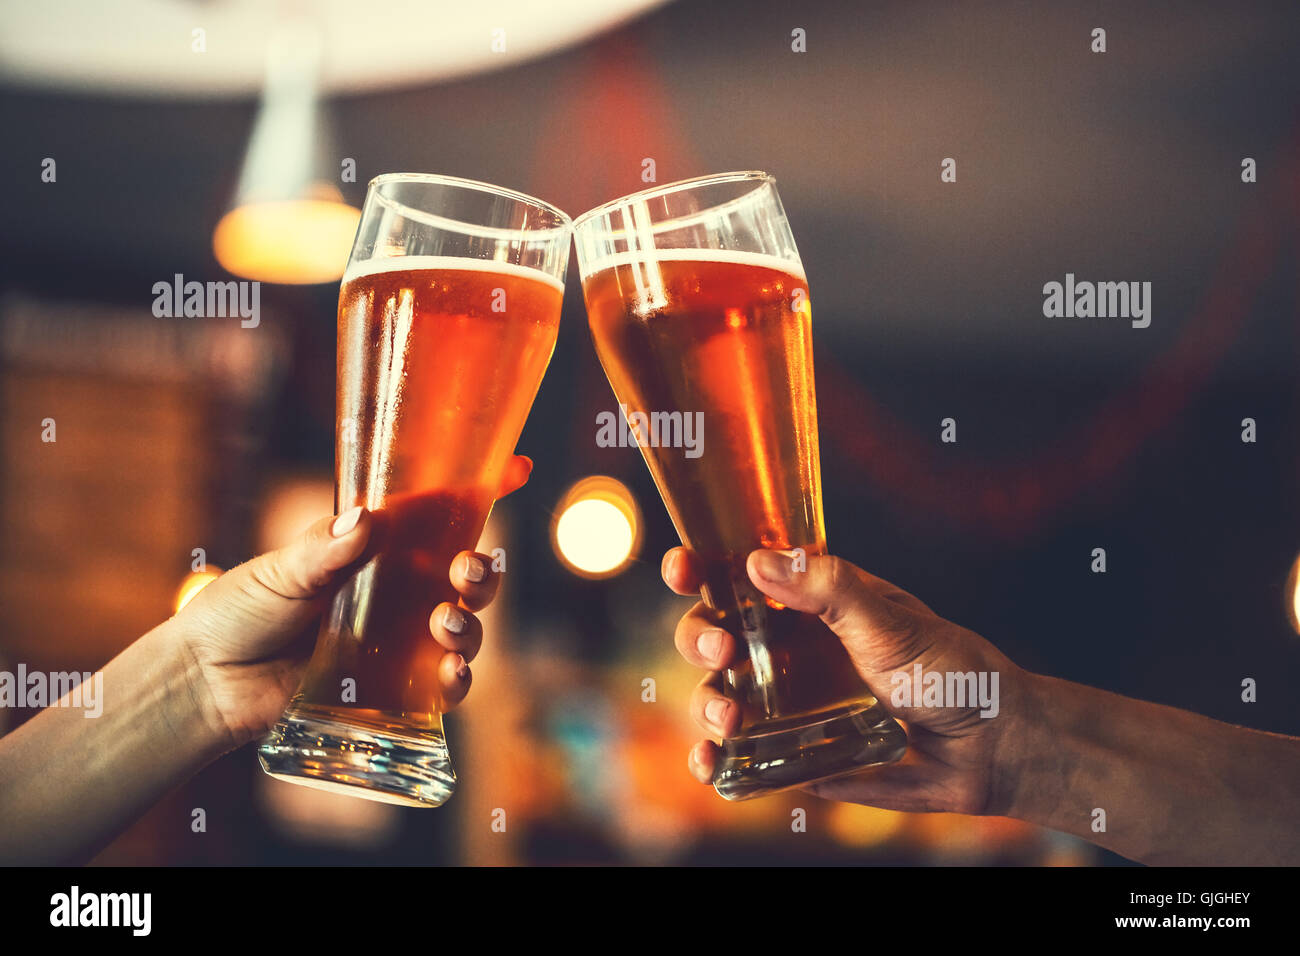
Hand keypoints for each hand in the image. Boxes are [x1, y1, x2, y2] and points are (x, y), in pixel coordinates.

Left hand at [175, 455, 530, 749]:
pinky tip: (452, 673)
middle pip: (465, 576)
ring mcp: (397, 641)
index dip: (482, 490)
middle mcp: (395, 593)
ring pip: (464, 628)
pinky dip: (458, 679)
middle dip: (482, 572)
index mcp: (374, 550)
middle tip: (466, 572)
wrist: (206, 684)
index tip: (517, 466)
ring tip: (445, 624)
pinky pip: (443, 686)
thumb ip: (323, 549)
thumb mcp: (279, 572)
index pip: (437, 514)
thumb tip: (365, 518)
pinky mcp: (392, 689)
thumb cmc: (237, 614)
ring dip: (471, 625)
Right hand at [663, 546, 1027, 814]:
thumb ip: (829, 590)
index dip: (700, 568)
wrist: (990, 748)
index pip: (738, 575)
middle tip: (722, 647)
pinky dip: (714, 761)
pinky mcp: (793, 754)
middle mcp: (787, 650)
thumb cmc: (950, 669)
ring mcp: (785, 703)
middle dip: (698, 636)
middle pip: (711, 634)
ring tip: (730, 714)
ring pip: (715, 694)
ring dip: (705, 700)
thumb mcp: (891, 621)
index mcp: (808, 604)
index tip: (684, 569)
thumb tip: (759, 562)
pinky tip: (712, 763)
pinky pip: (739, 757)